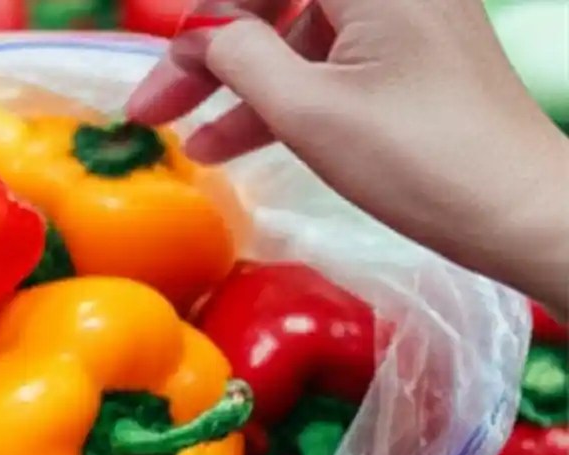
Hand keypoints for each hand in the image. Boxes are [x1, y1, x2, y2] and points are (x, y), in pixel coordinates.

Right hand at [127, 0, 568, 317]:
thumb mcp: (309, 110)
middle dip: (208, 53)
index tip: (166, 60)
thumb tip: (200, 36)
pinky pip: (328, 61)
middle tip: (153, 106)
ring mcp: (405, 18)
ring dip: (237, 85)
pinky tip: (232, 143)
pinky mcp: (412, 58)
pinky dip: (281, 96)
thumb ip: (240, 58)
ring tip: (184, 139)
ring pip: (296, 35)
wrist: (522, 214)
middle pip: (275, 1)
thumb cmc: (422, 161)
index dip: (206, 15)